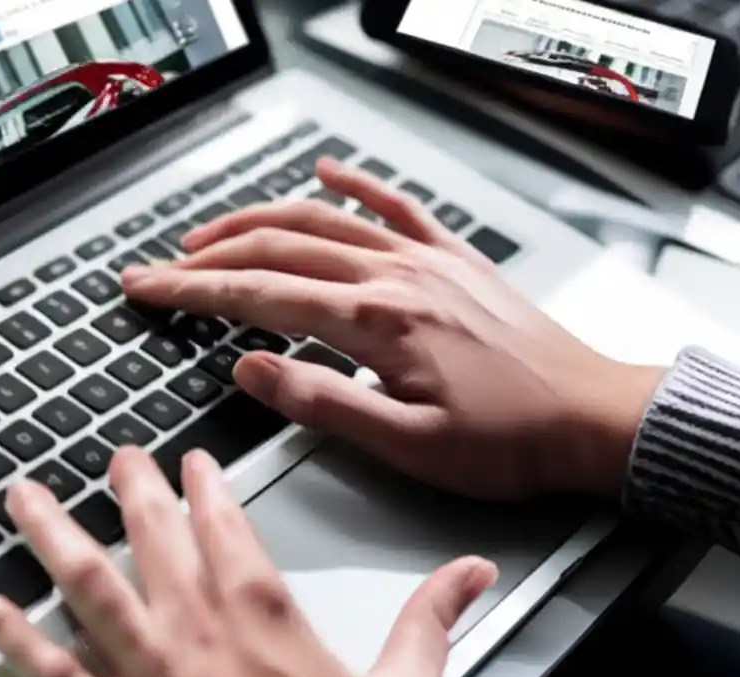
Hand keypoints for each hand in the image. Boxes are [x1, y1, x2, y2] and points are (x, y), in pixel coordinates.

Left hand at [0, 448, 496, 676]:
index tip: (194, 461)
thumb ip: (429, 624)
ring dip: (54, 535)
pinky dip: (17, 639)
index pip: (229, 529)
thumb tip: (471, 574)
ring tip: (25, 497)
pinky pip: (56, 676)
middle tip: (117, 458)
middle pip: (155, 540)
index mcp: (266, 622)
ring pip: (91, 587)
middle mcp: (199, 638)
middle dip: (134, 491)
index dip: (207, 487)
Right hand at [120, 158, 664, 499]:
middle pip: (280, 246)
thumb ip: (323, 403)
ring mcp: (425, 259)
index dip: (192, 290)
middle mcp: (395, 275)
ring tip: (212, 232)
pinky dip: (355, 182)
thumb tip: (251, 369)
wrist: (593, 418)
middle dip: (209, 253)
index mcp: (376, 322)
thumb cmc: (508, 441)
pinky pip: (396, 204)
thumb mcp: (408, 444)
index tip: (147, 287)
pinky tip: (327, 169)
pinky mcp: (453, 258)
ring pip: (325, 219)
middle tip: (160, 265)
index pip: (259, 295)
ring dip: (260, 219)